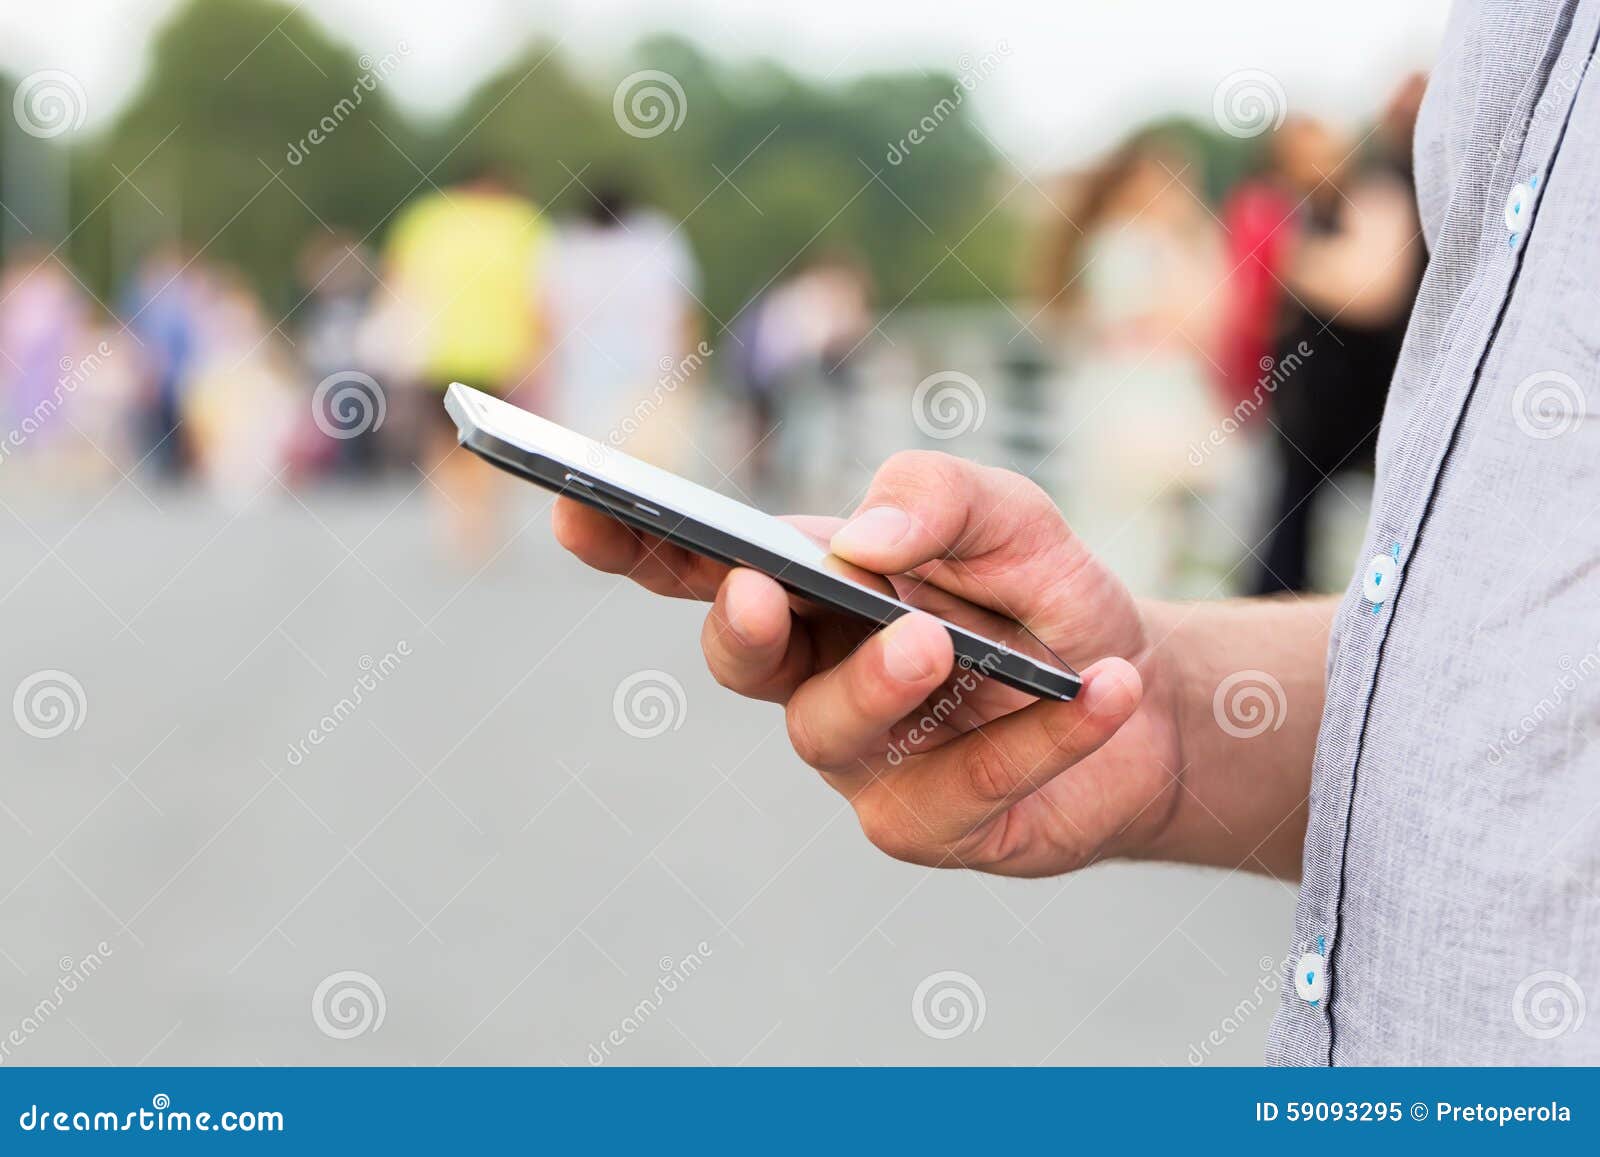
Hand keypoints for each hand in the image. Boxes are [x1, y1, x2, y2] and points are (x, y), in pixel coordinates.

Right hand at [553, 451, 1183, 876]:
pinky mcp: (924, 826)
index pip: (698, 564)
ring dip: (877, 682)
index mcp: (811, 589)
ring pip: (831, 732)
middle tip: (759, 588)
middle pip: (738, 660)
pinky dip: (1040, 738)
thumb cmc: (1045, 598)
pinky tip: (1105, 692)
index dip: (629, 543)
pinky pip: (962, 790)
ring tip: (934, 642)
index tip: (576, 508)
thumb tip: (865, 537)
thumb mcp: (1012, 517)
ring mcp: (861, 759)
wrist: (1146, 695)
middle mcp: (814, 674)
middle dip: (737, 626)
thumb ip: (941, 495)